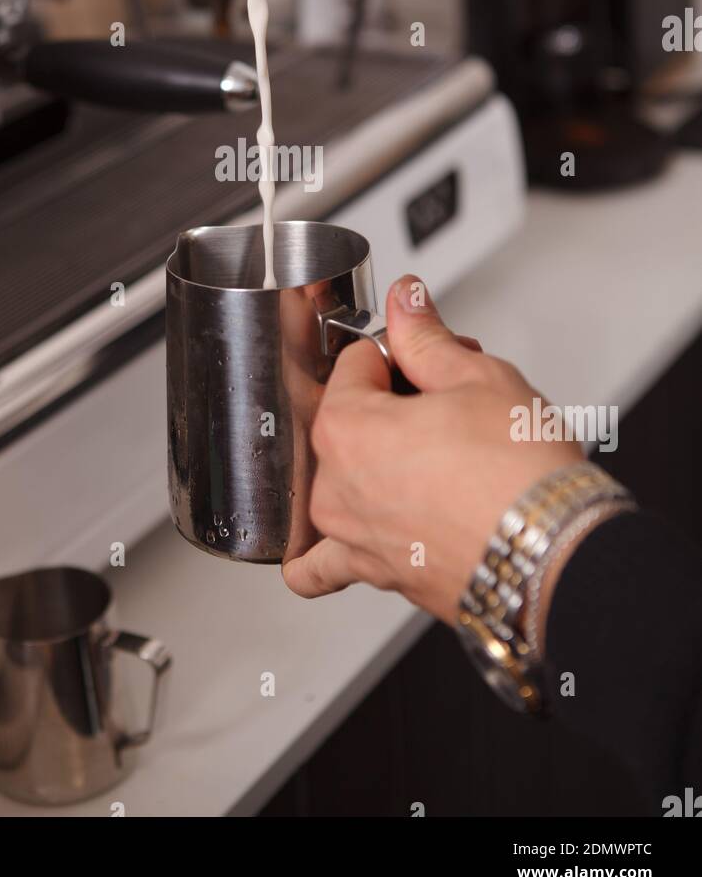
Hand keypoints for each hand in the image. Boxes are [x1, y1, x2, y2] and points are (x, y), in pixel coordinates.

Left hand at [283, 275, 582, 623]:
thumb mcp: (476, 376)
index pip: (356, 362)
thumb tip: (405, 301)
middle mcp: (336, 486)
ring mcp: (352, 536)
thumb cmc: (522, 476)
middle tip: (459, 404)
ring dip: (375, 463)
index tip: (437, 360)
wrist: (557, 557)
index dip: (402, 353)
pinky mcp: (377, 575)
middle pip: (351, 418)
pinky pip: (320, 568)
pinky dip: (321, 554)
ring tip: (439, 456)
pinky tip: (343, 535)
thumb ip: (425, 337)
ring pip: (339, 481)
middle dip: (399, 404)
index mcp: (346, 427)